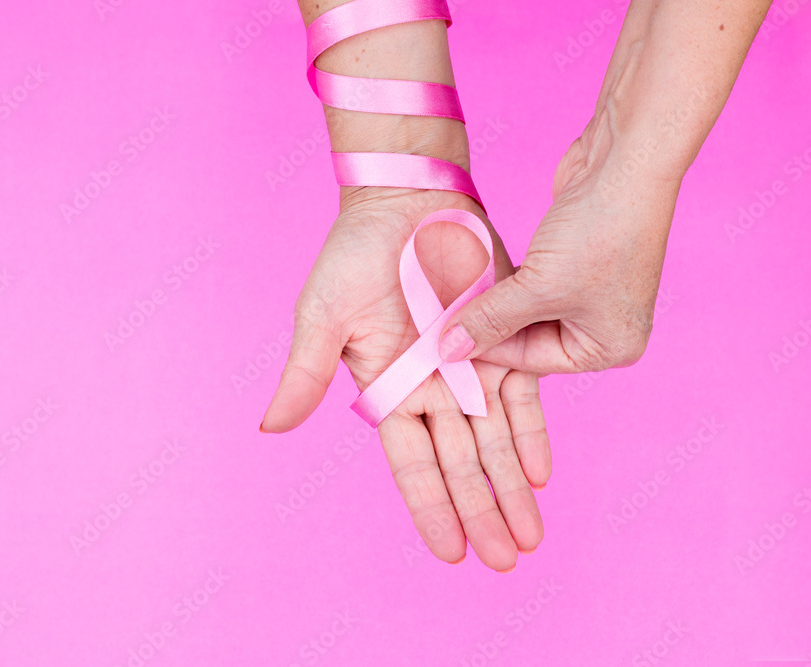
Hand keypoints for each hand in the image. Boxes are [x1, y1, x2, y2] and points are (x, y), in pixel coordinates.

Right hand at [261, 188, 551, 570]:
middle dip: (483, 513)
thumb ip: (305, 375)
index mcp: (389, 392)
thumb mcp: (322, 318)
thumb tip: (269, 428)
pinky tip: (541, 474)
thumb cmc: (353, 258)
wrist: (404, 203)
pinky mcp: (502, 340)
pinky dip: (531, 434)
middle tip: (506, 559)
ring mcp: (470, 368)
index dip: (434, 510)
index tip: (454, 554)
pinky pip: (521, 397)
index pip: (414, 466)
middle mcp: (432, 390)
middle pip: (462, 465)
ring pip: (496, 441)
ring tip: (531, 536)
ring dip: (513, 488)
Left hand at [438, 131, 680, 374]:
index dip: (485, 350)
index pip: (532, 360)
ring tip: (450, 299)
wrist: (625, 160)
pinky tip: (472, 278)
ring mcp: (591, 293)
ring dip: (492, 302)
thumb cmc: (598, 231)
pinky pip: (530, 284)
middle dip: (488, 325)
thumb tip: (450, 350)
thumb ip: (491, 319)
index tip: (441, 343)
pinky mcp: (575, 262)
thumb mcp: (538, 287)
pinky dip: (504, 282)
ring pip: (526, 309)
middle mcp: (604, 326)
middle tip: (440, 321)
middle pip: (529, 338)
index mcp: (609, 348)